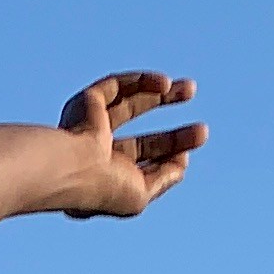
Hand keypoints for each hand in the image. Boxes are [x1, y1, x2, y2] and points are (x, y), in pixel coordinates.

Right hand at [52, 74, 204, 218]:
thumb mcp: (140, 193)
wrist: (70, 167)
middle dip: (174, 137)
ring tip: (191, 89)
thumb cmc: (102, 188)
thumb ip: (162, 179)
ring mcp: (90, 127)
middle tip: (202, 132)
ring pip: (132, 104)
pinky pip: (119, 84)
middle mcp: (97, 154)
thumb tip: (182, 166)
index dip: (168, 160)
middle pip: (142, 141)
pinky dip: (143, 80)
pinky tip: (165, 84)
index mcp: (106, 179)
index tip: (186, 156)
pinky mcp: (86, 102)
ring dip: (164, 96)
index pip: (144, 168)